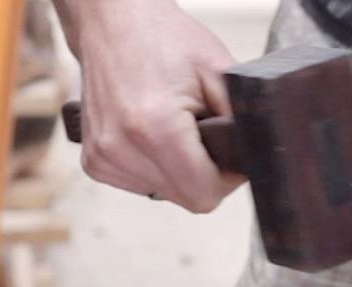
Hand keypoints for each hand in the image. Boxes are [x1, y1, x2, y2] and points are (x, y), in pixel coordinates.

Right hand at [71, 0, 243, 211]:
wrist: (111, 22)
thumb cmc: (162, 37)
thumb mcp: (219, 70)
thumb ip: (242, 120)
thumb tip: (256, 157)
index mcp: (154, 127)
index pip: (205, 194)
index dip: (227, 180)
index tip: (230, 156)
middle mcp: (121, 147)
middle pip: (188, 198)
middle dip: (206, 175)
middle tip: (206, 135)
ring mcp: (103, 156)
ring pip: (167, 194)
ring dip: (181, 171)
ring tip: (177, 128)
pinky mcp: (95, 161)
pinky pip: (143, 185)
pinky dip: (157, 167)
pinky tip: (154, 135)